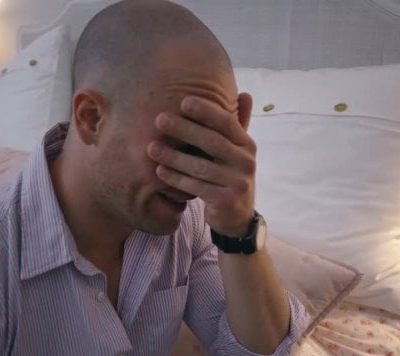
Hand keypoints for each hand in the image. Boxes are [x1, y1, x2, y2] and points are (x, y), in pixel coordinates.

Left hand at [147, 93, 255, 236]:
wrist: (237, 217)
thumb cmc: (230, 177)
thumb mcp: (237, 152)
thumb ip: (238, 124)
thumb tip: (246, 94)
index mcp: (247, 145)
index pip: (227, 123)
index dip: (206, 111)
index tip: (183, 101)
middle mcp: (246, 162)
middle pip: (212, 142)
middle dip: (184, 129)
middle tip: (159, 119)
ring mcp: (238, 183)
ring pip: (201, 167)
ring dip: (174, 156)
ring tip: (152, 148)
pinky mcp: (226, 201)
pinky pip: (196, 187)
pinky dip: (176, 179)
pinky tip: (159, 171)